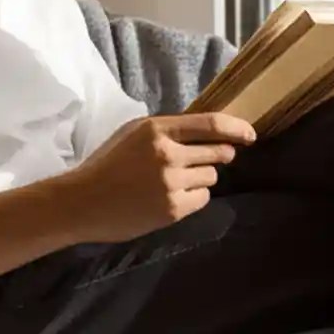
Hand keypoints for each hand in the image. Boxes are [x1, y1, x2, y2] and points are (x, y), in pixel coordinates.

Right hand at [54, 113, 256, 243]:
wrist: (82, 201)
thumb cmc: (107, 164)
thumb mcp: (133, 133)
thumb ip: (167, 130)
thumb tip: (206, 131)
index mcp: (157, 129)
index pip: (211, 124)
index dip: (238, 129)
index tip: (251, 135)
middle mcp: (167, 153)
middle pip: (219, 151)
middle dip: (220, 155)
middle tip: (206, 160)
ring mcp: (171, 183)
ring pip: (212, 176)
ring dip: (202, 177)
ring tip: (175, 181)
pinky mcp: (172, 209)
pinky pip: (202, 197)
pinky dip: (194, 196)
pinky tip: (171, 196)